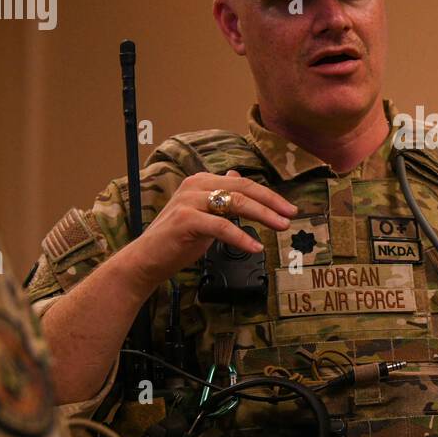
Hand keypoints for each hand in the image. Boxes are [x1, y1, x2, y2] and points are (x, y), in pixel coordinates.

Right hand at [115, 171, 296, 294]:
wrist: (146, 259)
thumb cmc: (176, 239)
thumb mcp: (202, 213)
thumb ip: (219, 196)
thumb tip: (236, 177)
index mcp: (201, 182)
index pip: (243, 183)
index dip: (269, 196)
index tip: (288, 208)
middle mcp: (195, 186)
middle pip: (243, 189)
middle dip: (271, 202)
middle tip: (291, 215)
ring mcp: (189, 201)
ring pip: (235, 203)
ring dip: (263, 216)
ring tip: (280, 227)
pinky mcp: (186, 220)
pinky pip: (221, 226)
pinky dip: (241, 236)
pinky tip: (255, 246)